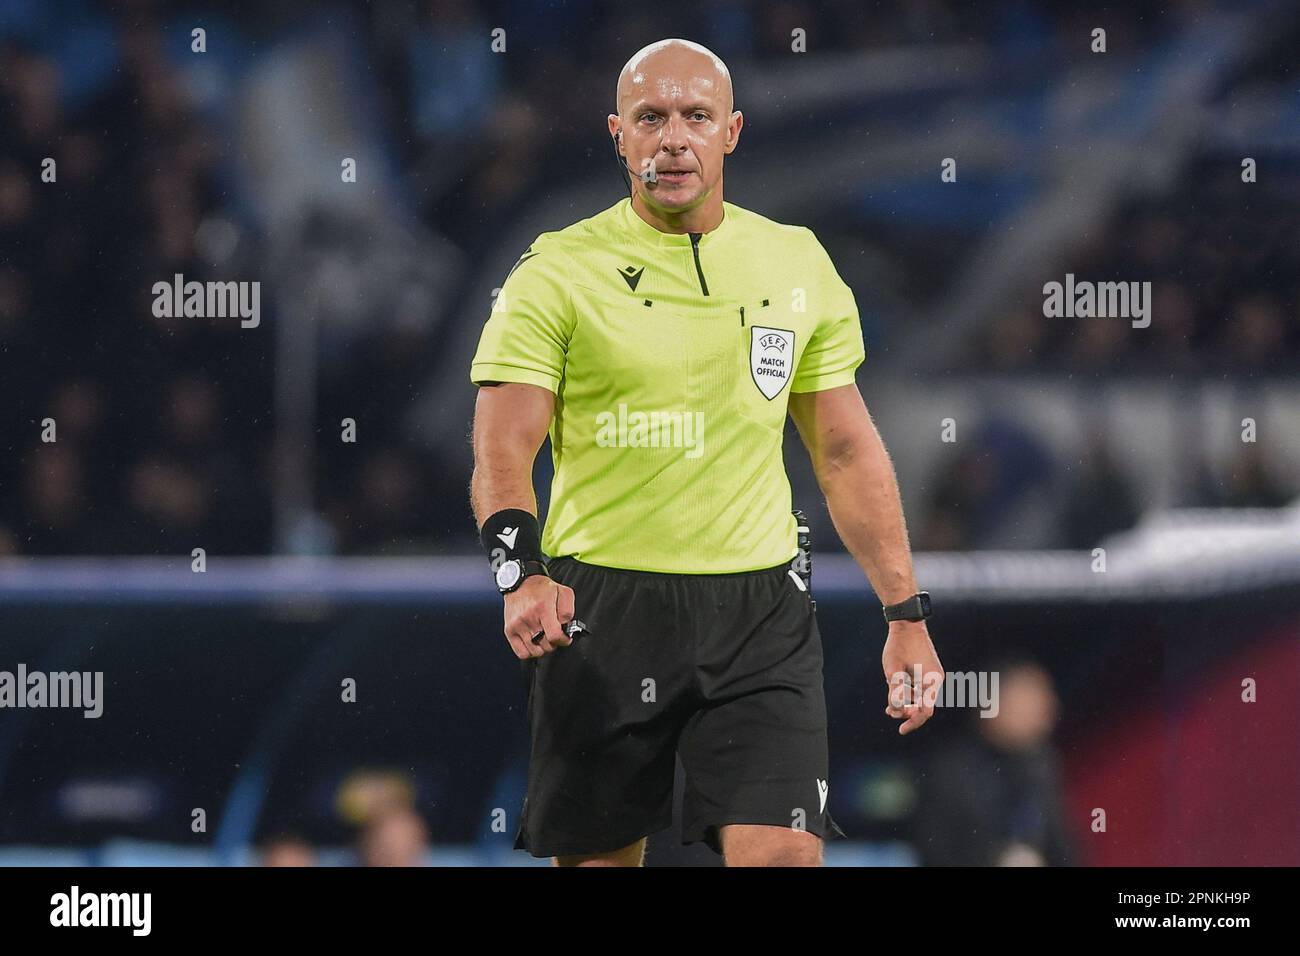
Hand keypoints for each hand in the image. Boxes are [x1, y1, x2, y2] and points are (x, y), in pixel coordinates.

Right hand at [503, 575, 574, 658]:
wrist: (519, 582)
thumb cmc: (540, 588)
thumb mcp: (562, 591)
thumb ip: (568, 610)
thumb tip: (566, 626)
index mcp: (542, 608)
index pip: (554, 636)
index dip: (564, 640)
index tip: (565, 638)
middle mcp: (528, 617)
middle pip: (546, 646)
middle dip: (554, 643)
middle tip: (554, 634)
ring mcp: (517, 625)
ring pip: (535, 652)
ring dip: (542, 648)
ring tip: (543, 638)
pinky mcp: (509, 631)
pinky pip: (521, 653)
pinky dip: (530, 652)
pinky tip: (534, 643)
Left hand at [881, 620, 941, 734]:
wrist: (907, 624)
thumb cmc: (899, 646)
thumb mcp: (893, 672)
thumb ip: (895, 693)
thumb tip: (896, 711)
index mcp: (932, 681)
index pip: (925, 711)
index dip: (913, 722)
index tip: (901, 730)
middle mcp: (936, 680)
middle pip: (923, 706)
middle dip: (906, 712)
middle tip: (888, 712)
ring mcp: (933, 676)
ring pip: (920, 698)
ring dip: (905, 703)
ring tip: (889, 706)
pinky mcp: (928, 672)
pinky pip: (920, 689)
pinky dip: (908, 694)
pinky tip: (896, 692)